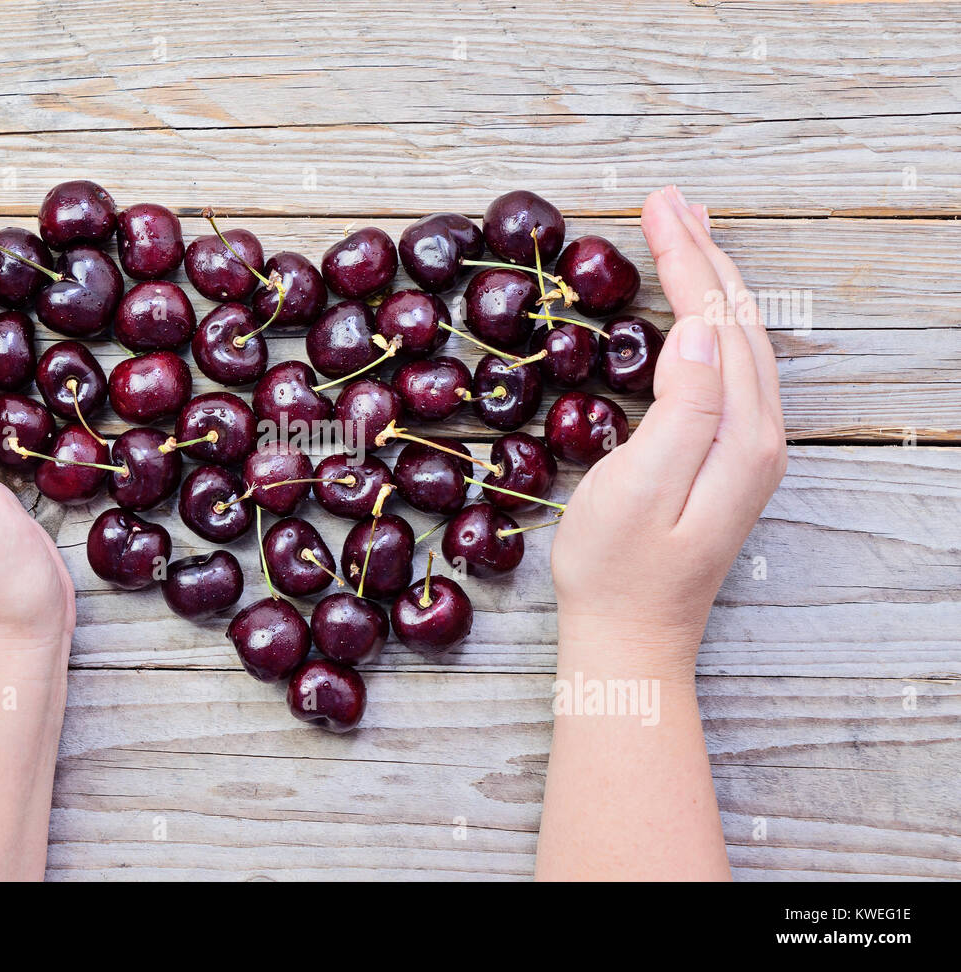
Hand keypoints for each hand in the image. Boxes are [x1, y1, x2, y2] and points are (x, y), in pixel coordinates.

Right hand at [549, 186, 786, 680]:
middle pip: (738, 320)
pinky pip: (729, 368)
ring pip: (739, 340)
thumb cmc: (617, 571)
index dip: (686, 259)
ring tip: (684, 231)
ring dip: (712, 280)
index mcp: (740, 435)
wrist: (629, 639)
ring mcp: (747, 450)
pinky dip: (712, 321)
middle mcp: (758, 435)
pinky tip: (695, 311)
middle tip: (666, 199)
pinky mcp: (727, 461)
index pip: (718, 321)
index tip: (654, 206)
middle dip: (702, 253)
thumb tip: (702, 331)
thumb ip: (682, 409)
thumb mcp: (638, 489)